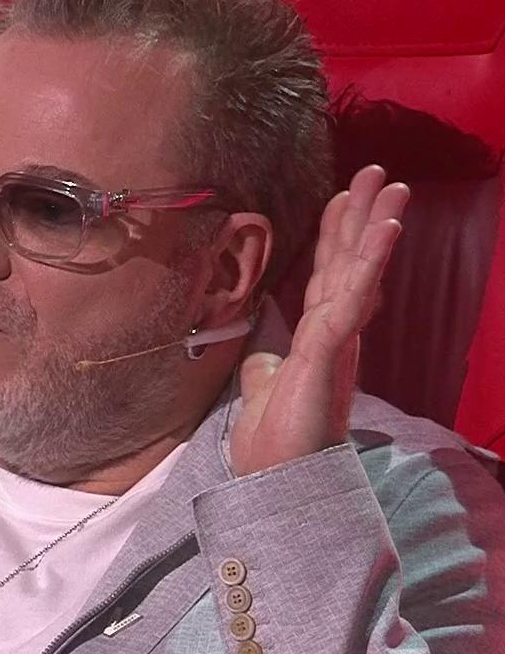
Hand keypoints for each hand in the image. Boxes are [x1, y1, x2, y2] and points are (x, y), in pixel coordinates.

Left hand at [228, 165, 407, 477]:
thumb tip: (259, 355)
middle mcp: (334, 333)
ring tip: (394, 186)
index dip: (336, 236)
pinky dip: (370, 261)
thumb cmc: (275, 444)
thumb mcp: (263, 393)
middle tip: (378, 172)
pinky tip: (385, 230)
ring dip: (376, 226)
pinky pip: (354, 297)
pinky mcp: (334, 350)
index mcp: (318, 338)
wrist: (276, 481)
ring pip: (359, 272)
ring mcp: (337, 340)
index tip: (342, 198)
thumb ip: (265, 369)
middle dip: (363, 216)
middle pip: (349, 263)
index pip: (328, 276)